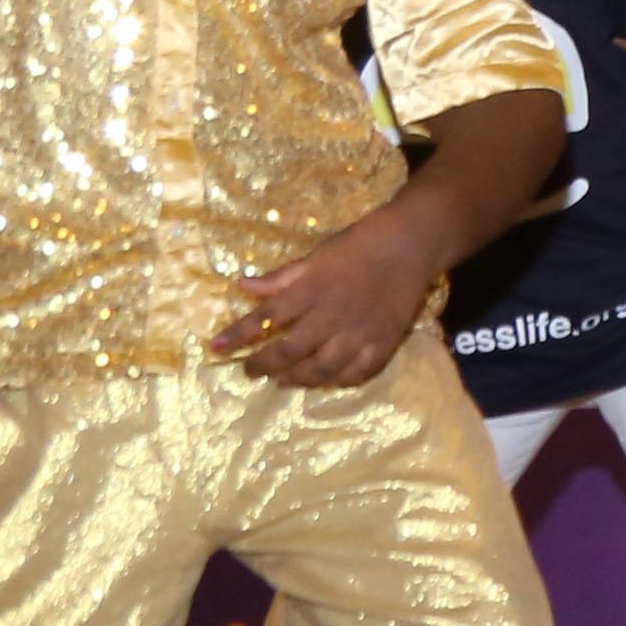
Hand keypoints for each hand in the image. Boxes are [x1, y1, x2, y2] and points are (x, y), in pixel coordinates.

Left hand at [213, 199, 439, 386]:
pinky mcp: (383, 343)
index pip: (266, 317)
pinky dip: (338, 381)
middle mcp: (331, 316)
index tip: (215, 347)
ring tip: (284, 380)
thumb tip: (242, 286)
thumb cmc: (358, 245)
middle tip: (250, 369)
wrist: (410, 245)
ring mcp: (358, 333)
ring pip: (321, 369)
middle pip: (290, 351)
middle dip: (263, 364)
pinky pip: (357, 373)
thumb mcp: (316, 255)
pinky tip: (327, 379)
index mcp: (311, 290)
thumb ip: (281, 278)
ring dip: (297, 378)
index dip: (238, 334)